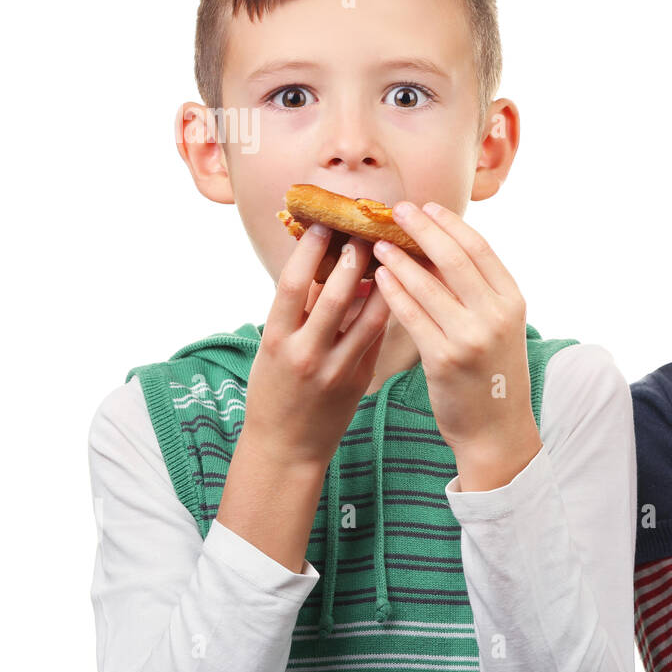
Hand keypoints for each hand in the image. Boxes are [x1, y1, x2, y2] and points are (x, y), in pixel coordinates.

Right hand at [243, 223, 390, 467]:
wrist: (286, 447)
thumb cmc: (275, 390)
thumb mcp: (274, 348)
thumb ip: (297, 313)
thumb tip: (327, 269)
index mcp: (276, 340)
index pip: (292, 285)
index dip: (308, 251)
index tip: (322, 225)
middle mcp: (305, 353)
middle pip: (334, 295)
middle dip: (352, 258)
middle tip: (365, 230)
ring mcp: (335, 368)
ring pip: (367, 317)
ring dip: (382, 282)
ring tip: (389, 254)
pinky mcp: (359, 379)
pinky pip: (376, 338)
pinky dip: (385, 311)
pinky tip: (397, 289)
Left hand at [370, 201, 538, 489]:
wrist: (496, 429)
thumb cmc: (492, 373)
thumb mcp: (499, 327)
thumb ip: (477, 291)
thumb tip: (437, 248)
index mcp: (513, 301)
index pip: (479, 248)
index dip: (450, 223)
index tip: (427, 206)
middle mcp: (496, 315)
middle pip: (454, 258)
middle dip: (422, 229)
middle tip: (396, 210)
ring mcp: (471, 337)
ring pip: (428, 284)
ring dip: (399, 258)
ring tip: (377, 242)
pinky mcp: (443, 359)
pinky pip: (411, 316)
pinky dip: (392, 292)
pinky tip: (378, 277)